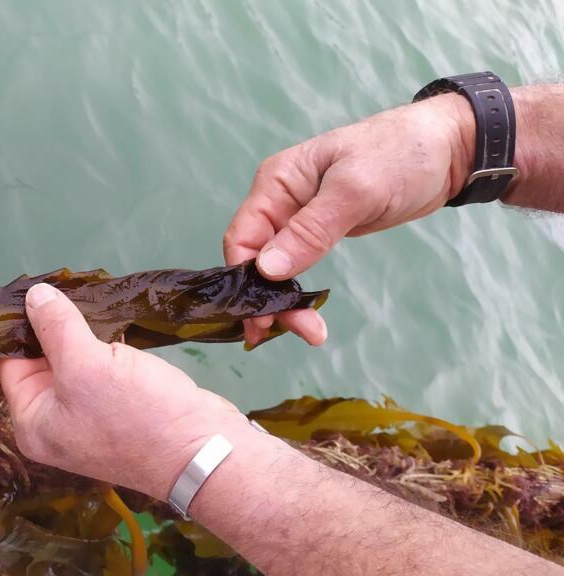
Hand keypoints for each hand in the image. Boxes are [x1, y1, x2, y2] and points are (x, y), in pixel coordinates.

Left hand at [0, 283, 249, 500]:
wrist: (204, 449)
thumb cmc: (135, 414)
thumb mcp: (85, 364)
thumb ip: (55, 327)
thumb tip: (33, 295)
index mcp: (33, 423)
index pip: (12, 364)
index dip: (20, 326)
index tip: (29, 286)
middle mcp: (55, 422)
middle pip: (43, 361)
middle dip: (53, 325)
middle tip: (62, 282)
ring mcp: (89, 415)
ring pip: (75, 360)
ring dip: (82, 331)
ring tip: (85, 292)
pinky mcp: (121, 406)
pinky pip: (102, 367)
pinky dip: (105, 344)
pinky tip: (110, 317)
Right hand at [224, 93, 475, 346]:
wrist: (446, 148)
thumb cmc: (400, 156)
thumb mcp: (355, 191)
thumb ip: (310, 230)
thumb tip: (265, 270)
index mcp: (276, 182)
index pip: (243, 237)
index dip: (247, 279)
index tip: (268, 317)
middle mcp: (279, 200)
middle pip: (255, 258)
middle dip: (269, 298)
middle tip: (301, 331)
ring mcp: (297, 217)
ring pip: (273, 266)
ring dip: (283, 301)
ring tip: (310, 332)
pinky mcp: (318, 231)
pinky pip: (295, 265)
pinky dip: (298, 290)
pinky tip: (306, 313)